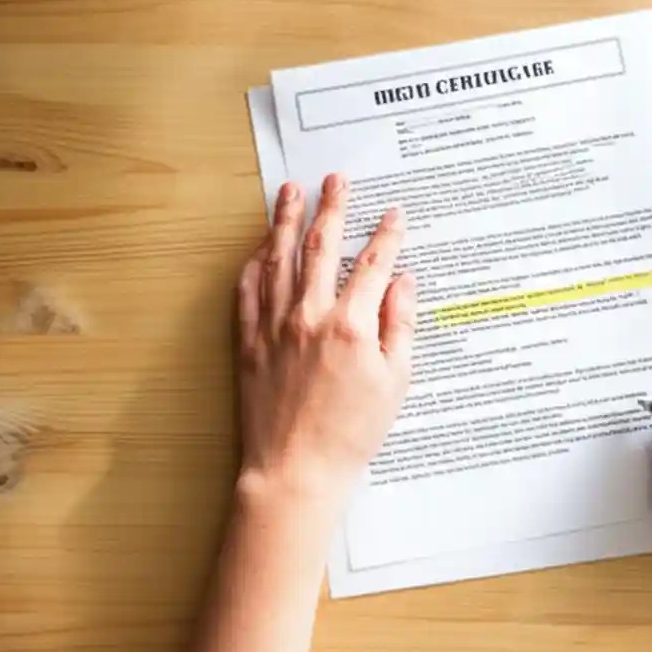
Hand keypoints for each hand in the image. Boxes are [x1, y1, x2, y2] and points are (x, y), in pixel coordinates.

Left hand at [236, 174, 414, 503]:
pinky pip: (248, 292)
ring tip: (290, 192)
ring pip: (278, 259)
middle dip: (332, 208)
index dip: (386, 236)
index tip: (394, 215)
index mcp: (352, 325)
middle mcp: (309, 316)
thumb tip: (403, 283)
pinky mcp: (249, 344)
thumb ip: (400, 325)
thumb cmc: (352, 434)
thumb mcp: (395, 382)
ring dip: (285, 221)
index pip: (373, 265)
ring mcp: (274, 327)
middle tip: (336, 180)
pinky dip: (254, 265)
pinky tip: (259, 248)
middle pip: (321, 248)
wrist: (295, 471)